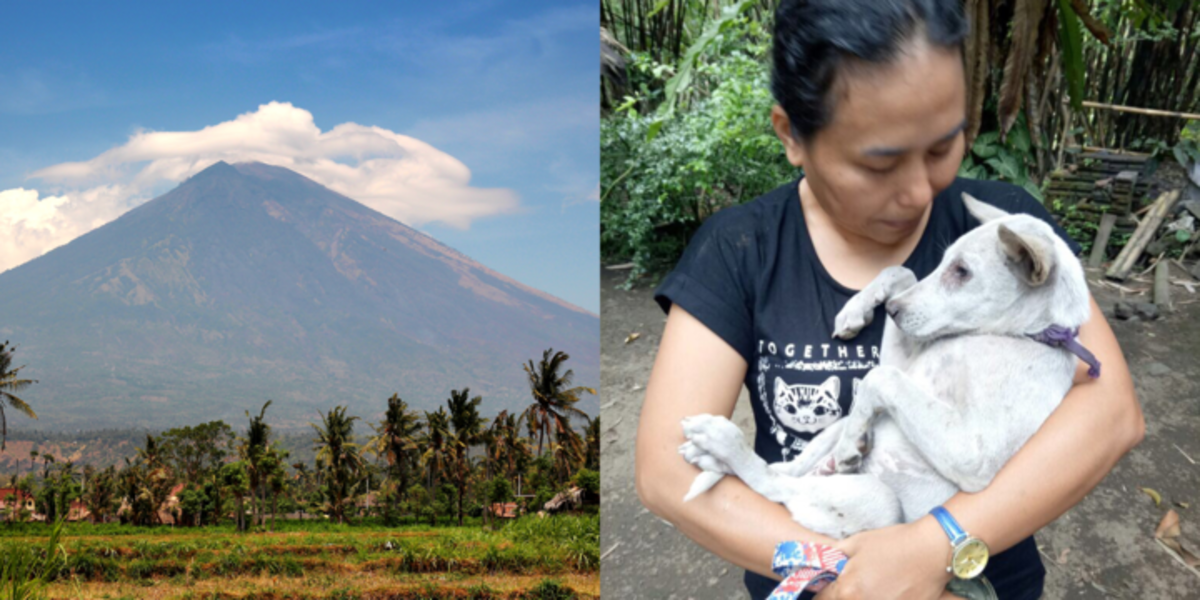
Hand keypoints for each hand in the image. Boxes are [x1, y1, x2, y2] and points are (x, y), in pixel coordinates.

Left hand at [813, 518, 952, 599]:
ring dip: (863, 597)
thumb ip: (834, 556)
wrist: (932, 550)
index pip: (823, 598)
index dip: (824, 591)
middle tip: (858, 583)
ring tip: (876, 585)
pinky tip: (890, 591)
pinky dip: (883, 598)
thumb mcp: (856, 542)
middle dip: (844, 595)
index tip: (829, 586)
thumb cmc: (894, 543)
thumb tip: (822, 564)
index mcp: (848, 590)